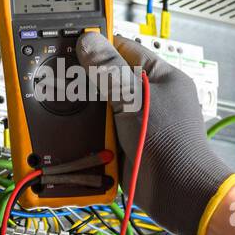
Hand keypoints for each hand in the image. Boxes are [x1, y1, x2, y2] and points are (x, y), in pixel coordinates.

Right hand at [76, 32, 234, 234]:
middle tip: (57, 74)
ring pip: (100, 107)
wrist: (177, 193)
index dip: (98, 44)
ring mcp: (135, 122)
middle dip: (85, 80)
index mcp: (160, 76)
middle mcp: (148, 98)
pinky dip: (87, 132)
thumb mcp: (136, 98)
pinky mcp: (124, 144)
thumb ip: (110, 70)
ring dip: (84, 110)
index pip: (124, 49)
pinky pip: (99, 132)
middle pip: (108, 79)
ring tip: (60, 102)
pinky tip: (70, 129)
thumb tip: (89, 42)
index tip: (71, 41)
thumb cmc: (171, 143)